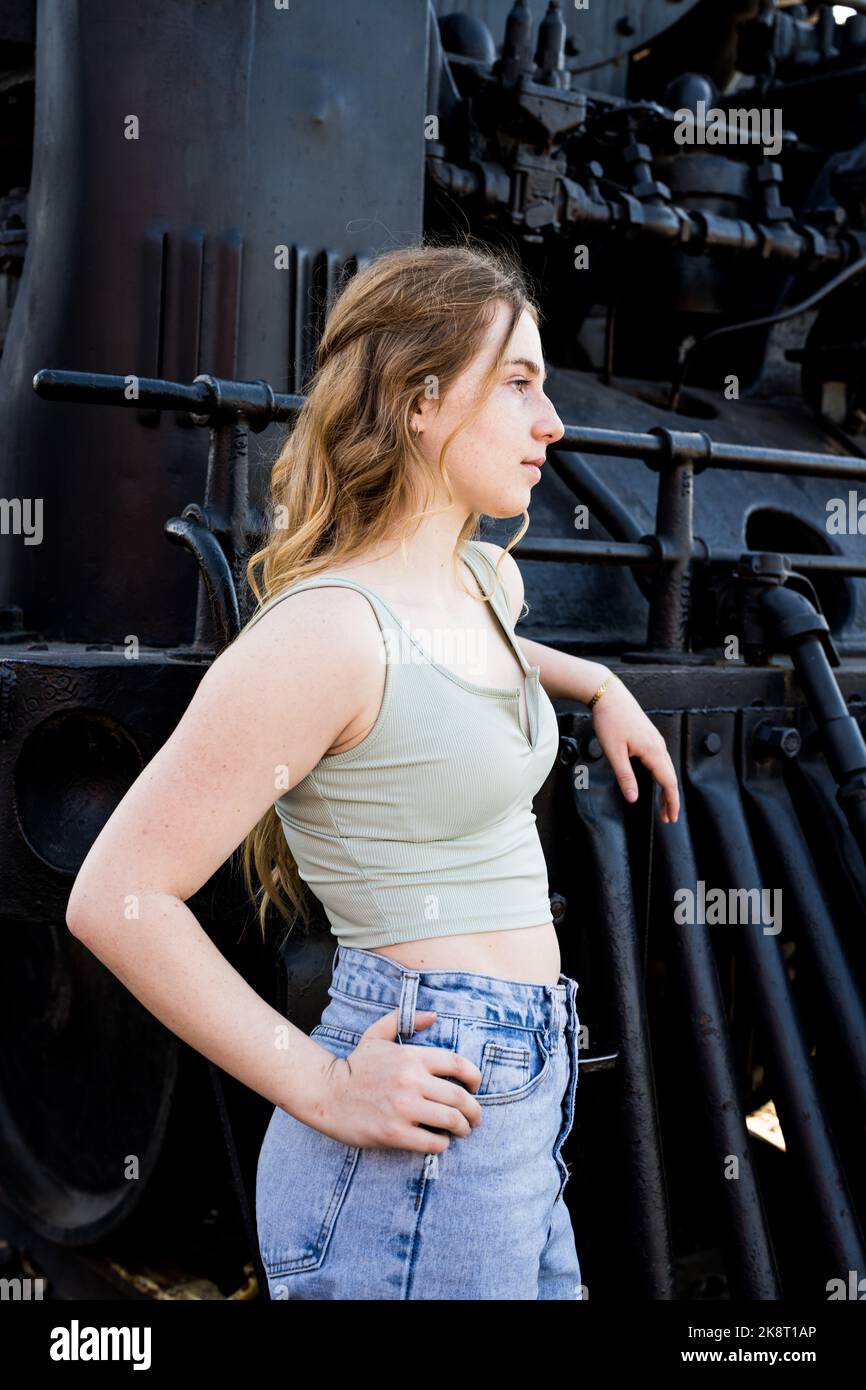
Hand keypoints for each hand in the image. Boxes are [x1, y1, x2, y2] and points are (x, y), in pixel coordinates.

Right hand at [308, 1008, 483, 1151]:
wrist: (326, 1094)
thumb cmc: (354, 1066)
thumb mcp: (376, 1035)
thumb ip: (404, 1020)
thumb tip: (433, 1015)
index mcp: (411, 1056)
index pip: (457, 1063)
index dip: (474, 1076)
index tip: (476, 1087)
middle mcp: (411, 1080)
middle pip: (459, 1096)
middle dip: (474, 1110)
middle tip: (475, 1118)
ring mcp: (404, 1108)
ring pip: (451, 1120)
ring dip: (462, 1128)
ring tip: (462, 1130)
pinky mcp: (395, 1133)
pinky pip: (432, 1141)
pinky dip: (442, 1143)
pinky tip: (439, 1141)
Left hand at [590, 675, 679, 822]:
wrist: (608, 694)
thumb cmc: (610, 720)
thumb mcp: (614, 753)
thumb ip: (625, 777)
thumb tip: (633, 798)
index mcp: (653, 751)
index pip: (669, 782)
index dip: (671, 802)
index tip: (671, 817)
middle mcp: (659, 746)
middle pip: (670, 777)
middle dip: (670, 799)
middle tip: (667, 818)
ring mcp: (655, 740)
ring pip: (666, 768)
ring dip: (665, 787)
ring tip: (661, 804)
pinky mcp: (649, 736)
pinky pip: (660, 760)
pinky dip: (661, 775)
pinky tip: (655, 780)